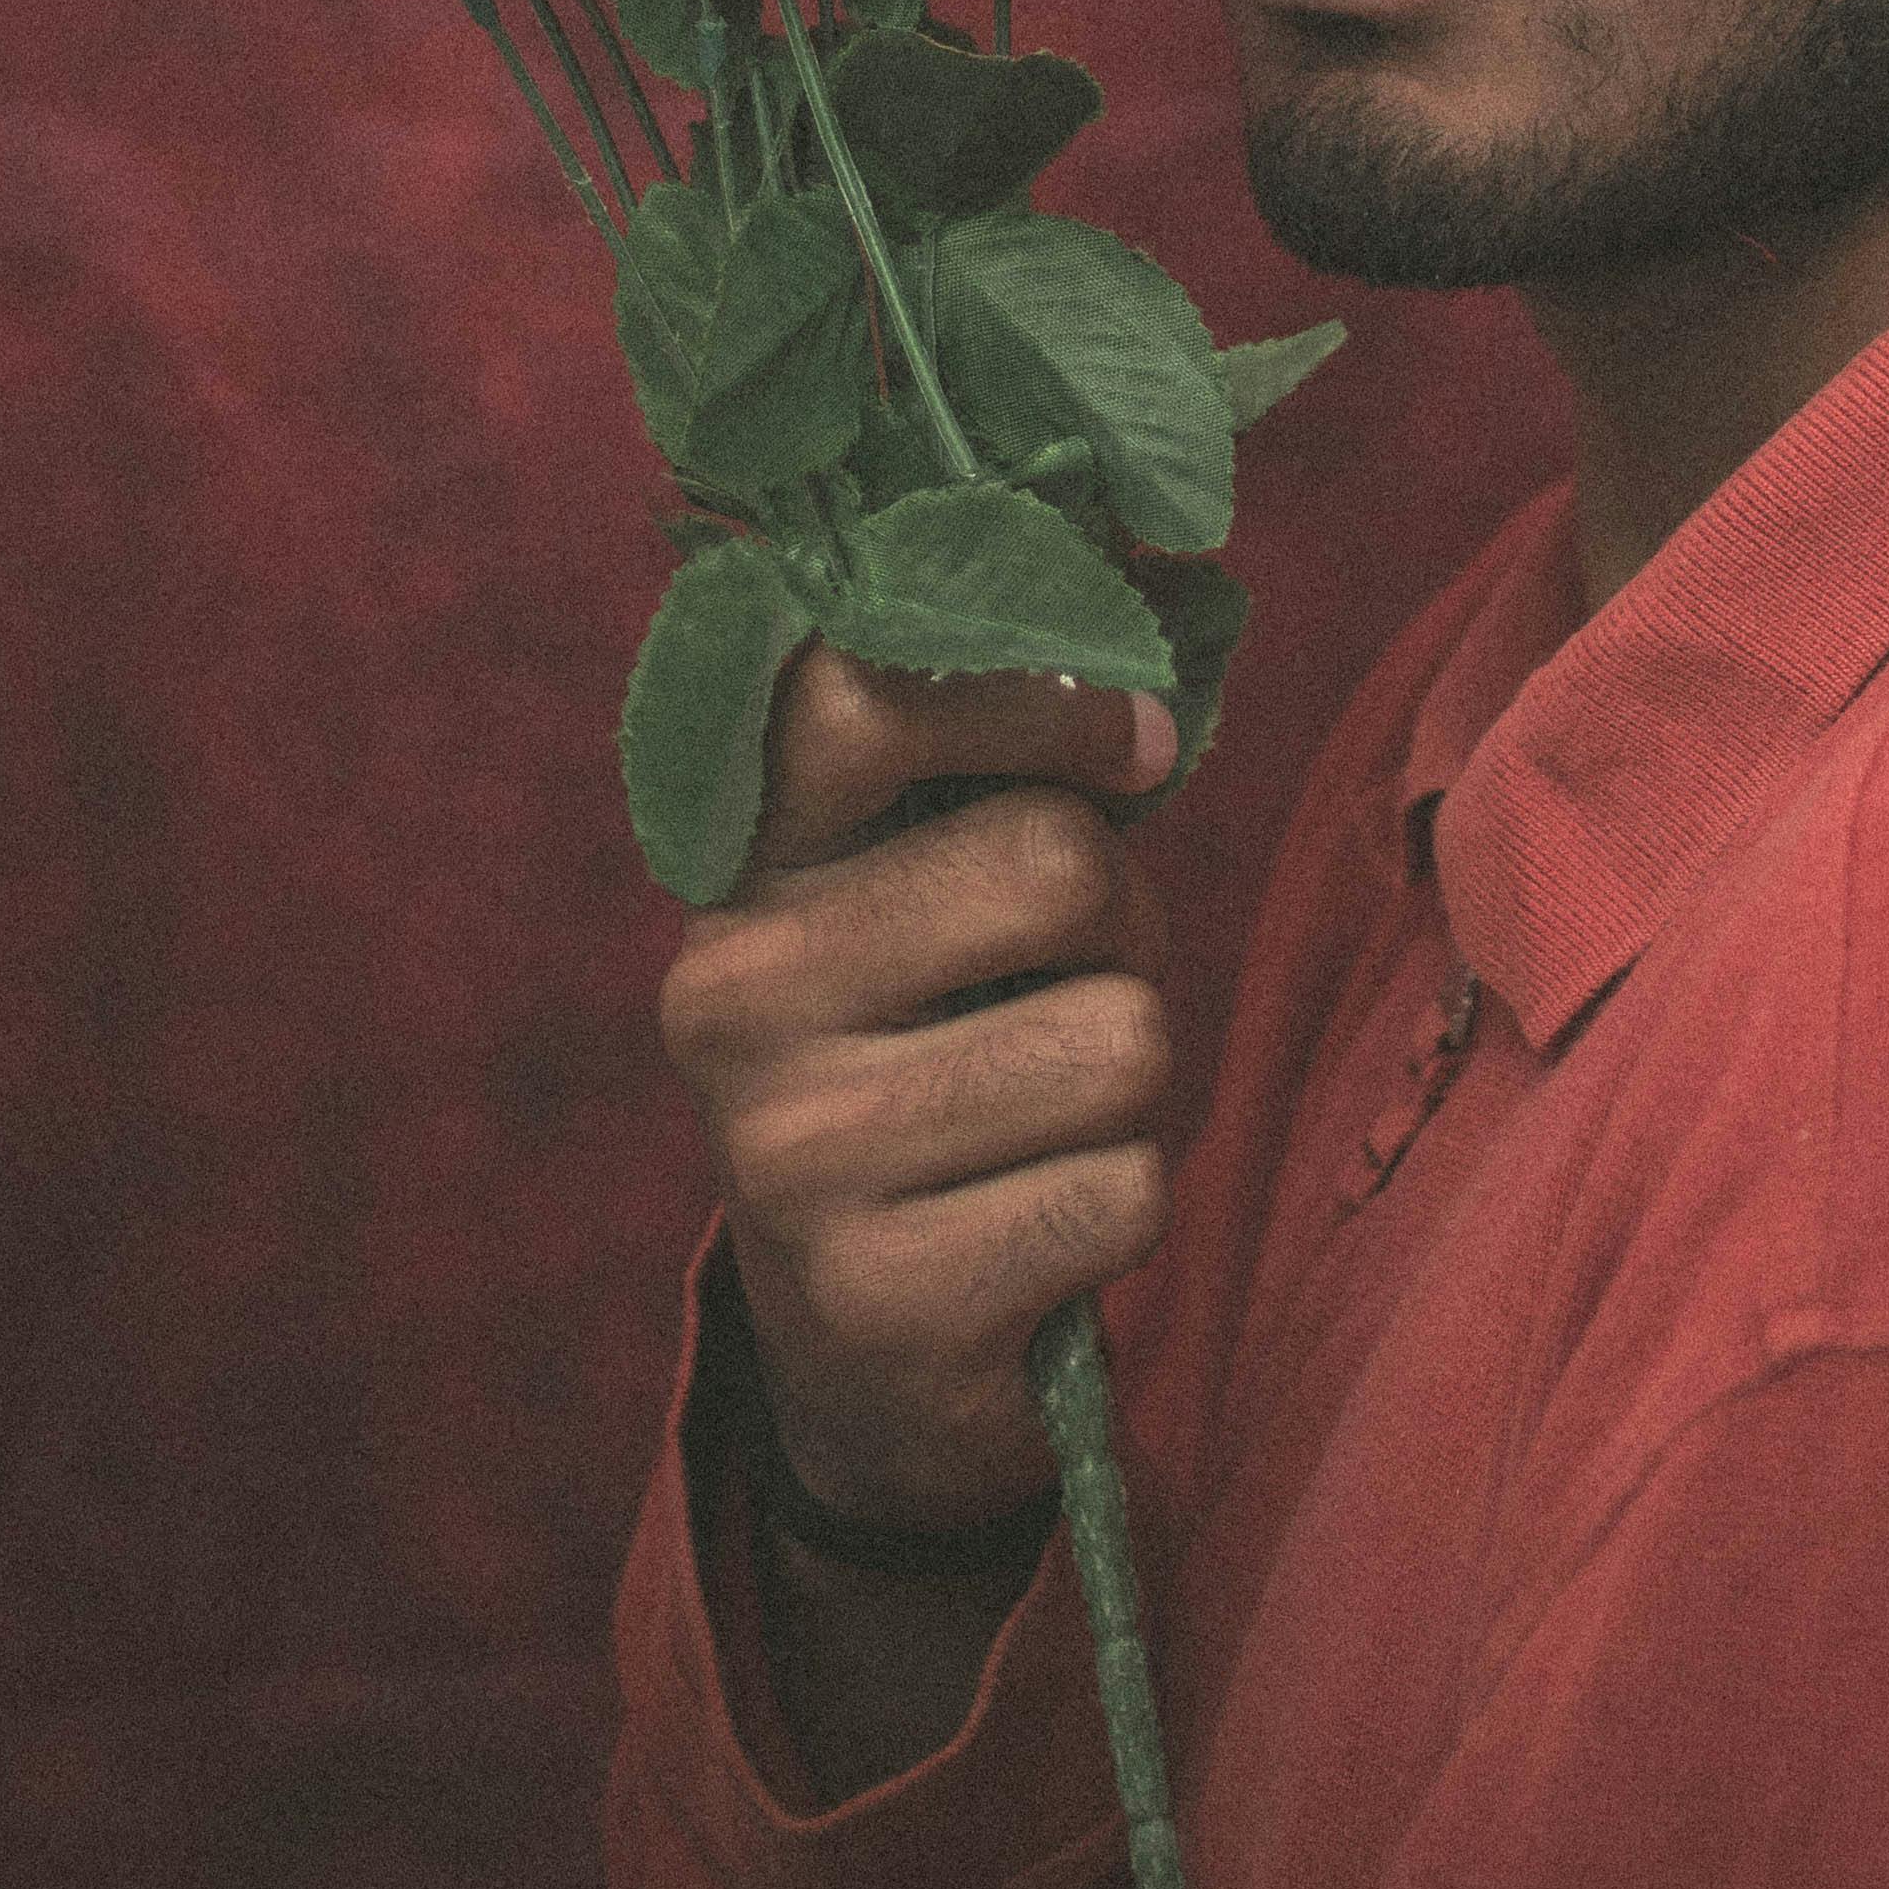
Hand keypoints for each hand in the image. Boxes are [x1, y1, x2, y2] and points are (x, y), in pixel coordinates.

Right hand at [660, 643, 1182, 1532]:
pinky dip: (1126, 1206)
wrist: (873, 1351)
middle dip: (1125, 929)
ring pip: (1120, 1039)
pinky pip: (1128, 1191)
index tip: (1131, 744)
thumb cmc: (947, 1046)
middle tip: (1069, 986)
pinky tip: (1037, 1225)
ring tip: (1043, 1113)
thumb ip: (1020, 734)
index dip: (1038, 692)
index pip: (858, 690)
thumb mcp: (941, 883)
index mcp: (746, 865)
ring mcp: (789, 1158)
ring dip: (1134, 1082)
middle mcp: (730, 995)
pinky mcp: (877, 1304)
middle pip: (1056, 864)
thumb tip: (1157, 537)